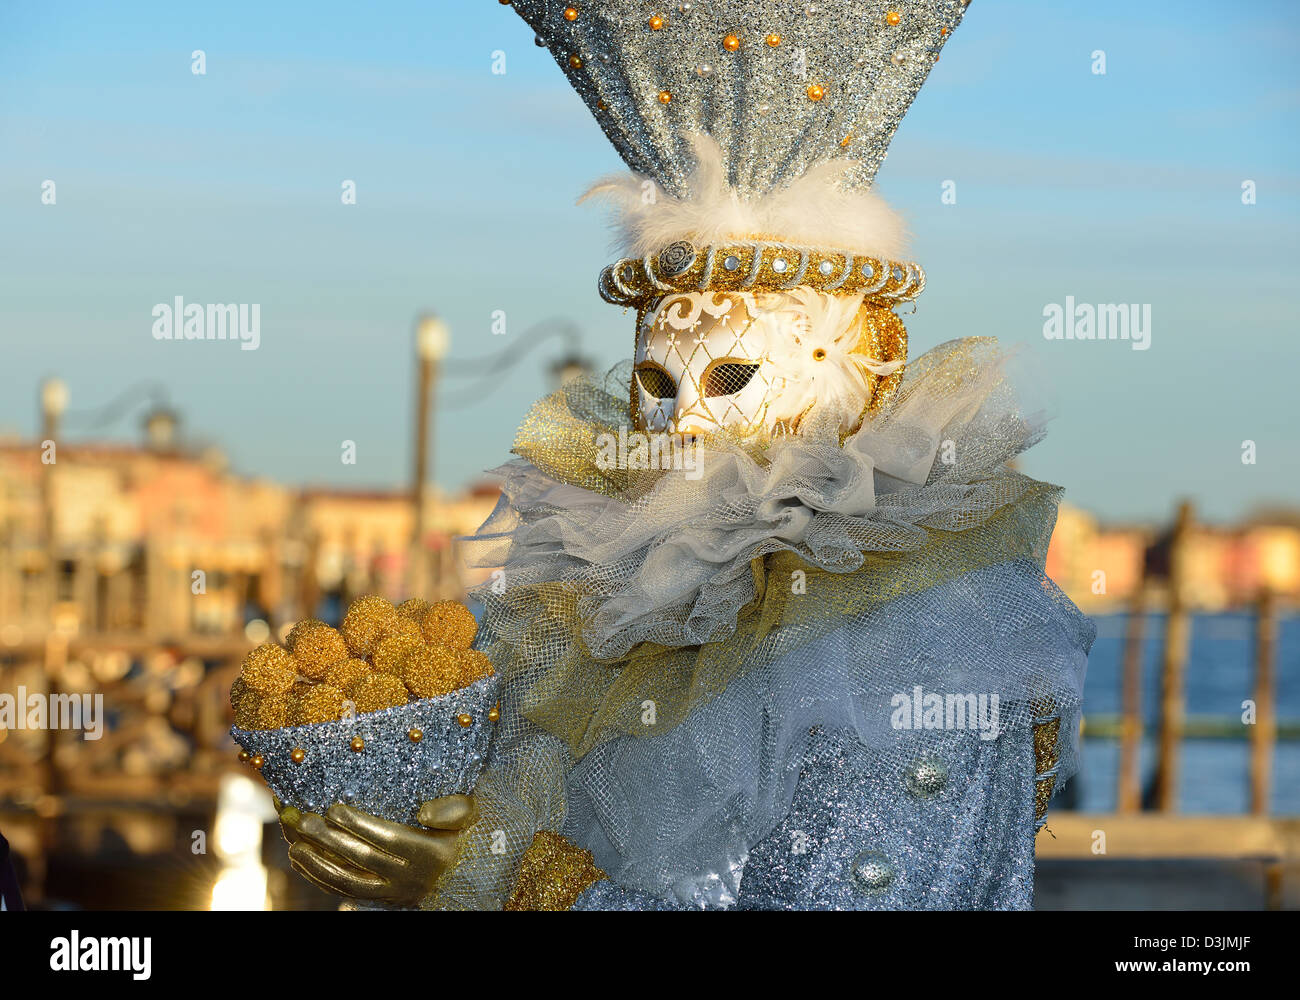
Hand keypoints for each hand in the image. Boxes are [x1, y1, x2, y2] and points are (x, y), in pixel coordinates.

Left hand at [277, 795, 475, 906]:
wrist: (471, 871)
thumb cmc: (467, 832)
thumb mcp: (472, 815)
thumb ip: (453, 809)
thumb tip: (424, 812)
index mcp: (430, 853)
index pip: (388, 839)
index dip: (360, 824)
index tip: (335, 807)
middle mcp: (410, 877)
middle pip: (364, 859)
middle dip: (332, 841)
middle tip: (307, 821)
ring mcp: (395, 892)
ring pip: (350, 882)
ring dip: (320, 866)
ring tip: (296, 847)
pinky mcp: (384, 899)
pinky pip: (348, 892)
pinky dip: (323, 879)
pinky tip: (304, 863)